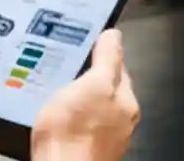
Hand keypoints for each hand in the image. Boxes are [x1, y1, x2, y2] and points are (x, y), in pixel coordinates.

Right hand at [32, 29, 139, 160]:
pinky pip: (78, 123)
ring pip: (90, 106)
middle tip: (65, 69)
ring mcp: (103, 136)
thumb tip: (114, 36)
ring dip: (77, 97)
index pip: (118, 65)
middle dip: (87, 77)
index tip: (85, 45)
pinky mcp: (84, 147)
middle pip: (105, 87)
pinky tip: (56, 117)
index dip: (100, 52)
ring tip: (57, 93)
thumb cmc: (73, 134)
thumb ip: (108, 59)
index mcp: (126, 101)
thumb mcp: (93, 84)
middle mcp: (120, 120)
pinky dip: (69, 117)